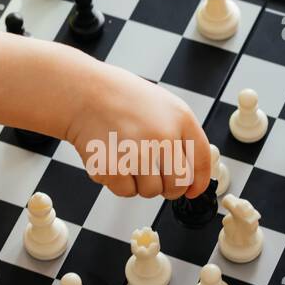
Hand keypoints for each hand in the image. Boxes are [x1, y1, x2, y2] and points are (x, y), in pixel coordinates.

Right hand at [64, 63, 211, 199]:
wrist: (83, 92)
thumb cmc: (120, 98)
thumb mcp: (163, 105)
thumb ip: (180, 135)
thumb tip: (190, 174)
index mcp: (180, 118)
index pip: (201, 160)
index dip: (198, 182)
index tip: (192, 190)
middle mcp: (163, 135)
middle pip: (178, 183)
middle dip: (169, 189)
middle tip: (156, 180)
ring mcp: (138, 152)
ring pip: (151, 191)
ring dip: (140, 183)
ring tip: (127, 160)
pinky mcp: (114, 167)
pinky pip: (125, 191)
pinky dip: (118, 182)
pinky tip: (112, 160)